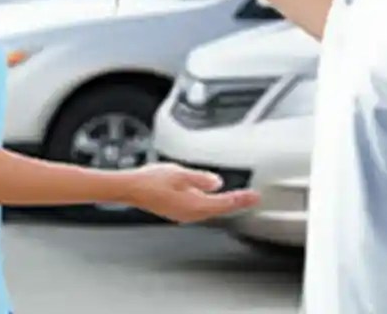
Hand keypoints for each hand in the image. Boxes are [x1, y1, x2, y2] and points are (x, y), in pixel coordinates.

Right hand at [119, 162, 260, 223]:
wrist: (131, 189)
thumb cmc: (152, 180)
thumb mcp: (180, 173)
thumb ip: (201, 179)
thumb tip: (217, 183)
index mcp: (194, 205)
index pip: (224, 202)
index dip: (241, 199)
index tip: (255, 197)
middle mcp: (190, 213)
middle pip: (219, 208)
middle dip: (236, 202)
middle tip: (251, 197)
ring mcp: (183, 214)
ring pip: (210, 209)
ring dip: (224, 204)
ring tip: (237, 198)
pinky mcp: (177, 210)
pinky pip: (200, 208)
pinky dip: (211, 203)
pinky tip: (211, 197)